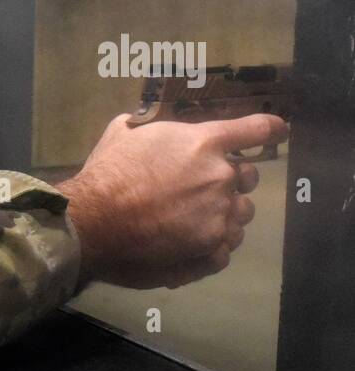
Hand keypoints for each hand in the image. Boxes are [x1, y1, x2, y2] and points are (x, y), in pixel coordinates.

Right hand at [57, 113, 288, 289]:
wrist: (91, 221)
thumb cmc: (105, 175)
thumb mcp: (121, 134)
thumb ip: (144, 126)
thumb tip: (141, 122)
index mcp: (204, 143)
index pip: (255, 130)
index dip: (270, 129)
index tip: (278, 131)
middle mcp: (221, 177)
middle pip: (249, 177)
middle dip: (232, 181)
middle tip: (202, 190)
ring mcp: (219, 215)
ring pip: (240, 216)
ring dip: (223, 216)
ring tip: (193, 223)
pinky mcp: (210, 248)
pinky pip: (226, 248)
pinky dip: (211, 247)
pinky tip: (189, 246)